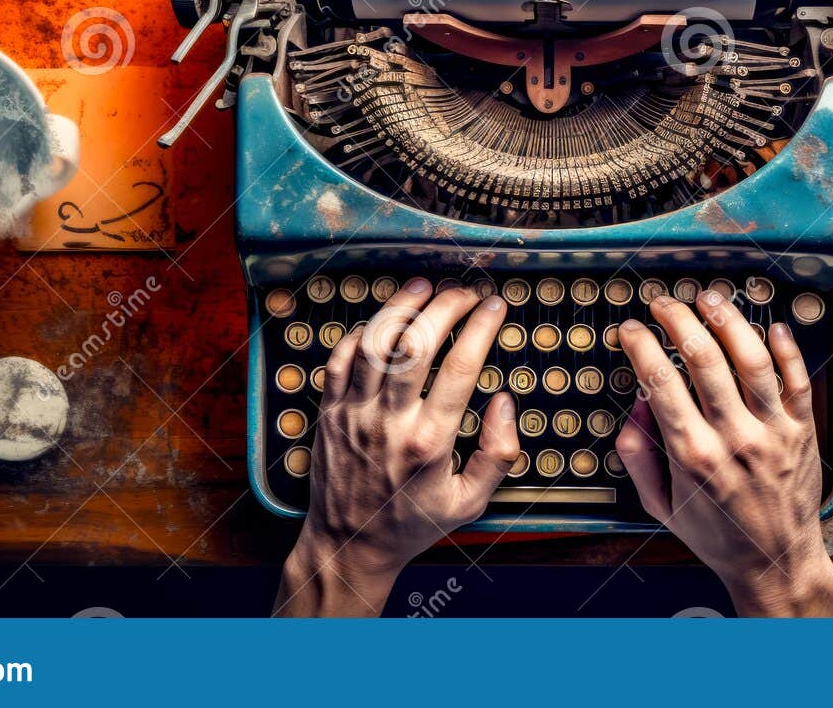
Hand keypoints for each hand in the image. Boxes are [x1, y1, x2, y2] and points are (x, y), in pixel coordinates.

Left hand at [276, 278, 517, 615]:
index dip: (480, 328)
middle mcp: (389, 423)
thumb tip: (503, 400)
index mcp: (429, 444)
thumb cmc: (413, 524)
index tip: (495, 306)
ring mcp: (354, 415)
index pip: (460, 368)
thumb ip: (499, 453)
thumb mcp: (472, 502)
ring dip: (400, 307)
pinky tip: (384, 320)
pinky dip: (362, 333)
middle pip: (416, 344)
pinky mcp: (329, 412)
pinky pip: (340, 359)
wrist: (349, 545)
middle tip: (464, 290)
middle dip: (445, 306)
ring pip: (374, 344)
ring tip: (423, 286)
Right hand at [615, 289, 832, 616]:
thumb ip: (638, 455)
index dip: (640, 346)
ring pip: (752, 358)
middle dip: (677, 319)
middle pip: (703, 358)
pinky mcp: (803, 431)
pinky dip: (785, 347)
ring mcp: (773, 431)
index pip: (660, 382)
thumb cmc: (716, 533)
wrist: (776, 562)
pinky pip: (797, 379)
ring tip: (708, 298)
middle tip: (663, 303)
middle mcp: (734, 438)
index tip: (629, 329)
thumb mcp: (659, 505)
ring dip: (727, 319)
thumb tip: (635, 406)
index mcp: (692, 455)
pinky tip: (769, 325)